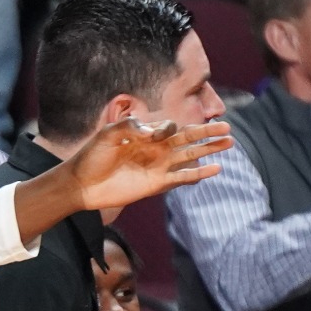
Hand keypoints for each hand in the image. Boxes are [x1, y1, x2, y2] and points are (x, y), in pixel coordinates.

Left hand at [63, 117, 231, 213]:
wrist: (80, 184)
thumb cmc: (91, 157)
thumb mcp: (107, 134)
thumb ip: (129, 126)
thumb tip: (155, 132)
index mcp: (146, 135)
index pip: (170, 127)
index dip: (169, 128)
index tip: (158, 135)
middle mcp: (156, 149)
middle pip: (188, 138)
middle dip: (208, 132)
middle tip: (227, 126)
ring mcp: (158, 166)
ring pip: (191, 155)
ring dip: (210, 149)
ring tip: (230, 142)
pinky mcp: (156, 184)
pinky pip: (182, 177)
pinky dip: (199, 173)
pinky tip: (216, 168)